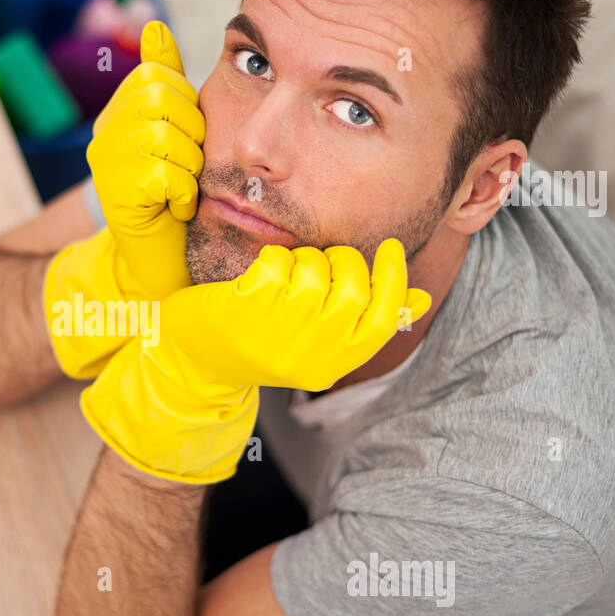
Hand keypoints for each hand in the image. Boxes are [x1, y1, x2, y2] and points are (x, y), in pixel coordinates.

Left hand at [80, 239, 432, 482]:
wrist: (193, 365)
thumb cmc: (262, 344)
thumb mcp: (316, 344)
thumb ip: (363, 322)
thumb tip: (421, 298)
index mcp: (334, 364)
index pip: (386, 321)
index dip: (395, 280)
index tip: (392, 249)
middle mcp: (310, 353)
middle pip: (356, 288)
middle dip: (345, 261)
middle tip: (324, 263)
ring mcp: (277, 331)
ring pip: (317, 271)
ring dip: (305, 259)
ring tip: (287, 275)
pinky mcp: (245, 309)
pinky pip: (278, 261)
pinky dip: (272, 258)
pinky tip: (259, 277)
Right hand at [86, 19, 202, 297]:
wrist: (164, 257)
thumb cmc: (175, 191)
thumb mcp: (176, 129)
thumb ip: (166, 78)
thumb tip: (154, 24)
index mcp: (119, 110)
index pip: (158, 73)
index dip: (185, 102)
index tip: (186, 134)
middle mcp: (104, 132)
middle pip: (161, 97)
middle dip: (190, 132)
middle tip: (187, 164)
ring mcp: (105, 163)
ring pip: (165, 136)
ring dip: (189, 166)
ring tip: (181, 187)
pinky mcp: (115, 194)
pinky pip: (164, 174)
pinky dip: (182, 194)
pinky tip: (175, 208)